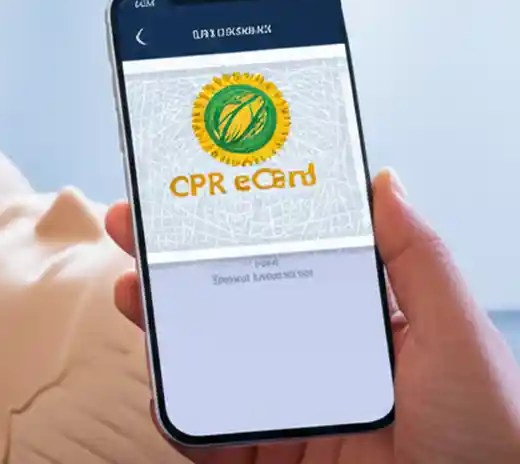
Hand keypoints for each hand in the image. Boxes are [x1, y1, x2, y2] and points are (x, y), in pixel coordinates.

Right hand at [105, 170, 519, 463]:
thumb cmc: (490, 437)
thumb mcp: (458, 337)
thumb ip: (418, 261)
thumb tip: (383, 182)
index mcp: (359, 324)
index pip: (285, 262)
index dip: (236, 227)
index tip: (197, 191)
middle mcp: (316, 363)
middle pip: (229, 305)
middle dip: (175, 265)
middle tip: (134, 228)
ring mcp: (287, 413)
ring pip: (207, 362)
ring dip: (161, 327)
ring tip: (136, 296)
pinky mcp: (268, 460)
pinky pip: (207, 437)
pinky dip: (177, 414)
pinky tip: (164, 390)